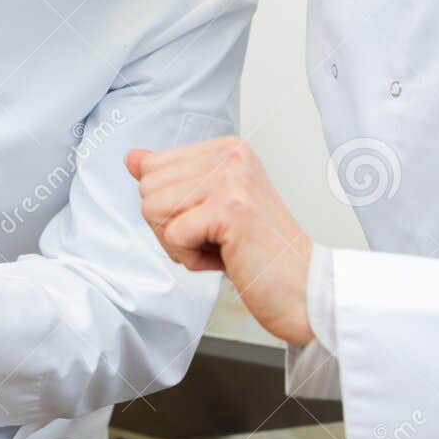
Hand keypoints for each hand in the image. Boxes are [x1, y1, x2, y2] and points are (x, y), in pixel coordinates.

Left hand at [126, 137, 314, 345]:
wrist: (306, 289)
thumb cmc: (259, 252)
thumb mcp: (209, 207)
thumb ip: (171, 179)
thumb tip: (132, 157)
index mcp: (226, 149)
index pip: (152, 167)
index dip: (170, 208)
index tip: (210, 221)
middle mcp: (230, 155)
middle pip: (148, 189)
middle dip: (170, 227)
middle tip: (216, 240)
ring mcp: (232, 180)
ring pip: (154, 210)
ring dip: (180, 243)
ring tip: (221, 247)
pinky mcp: (230, 210)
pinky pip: (173, 235)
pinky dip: (191, 259)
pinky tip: (226, 258)